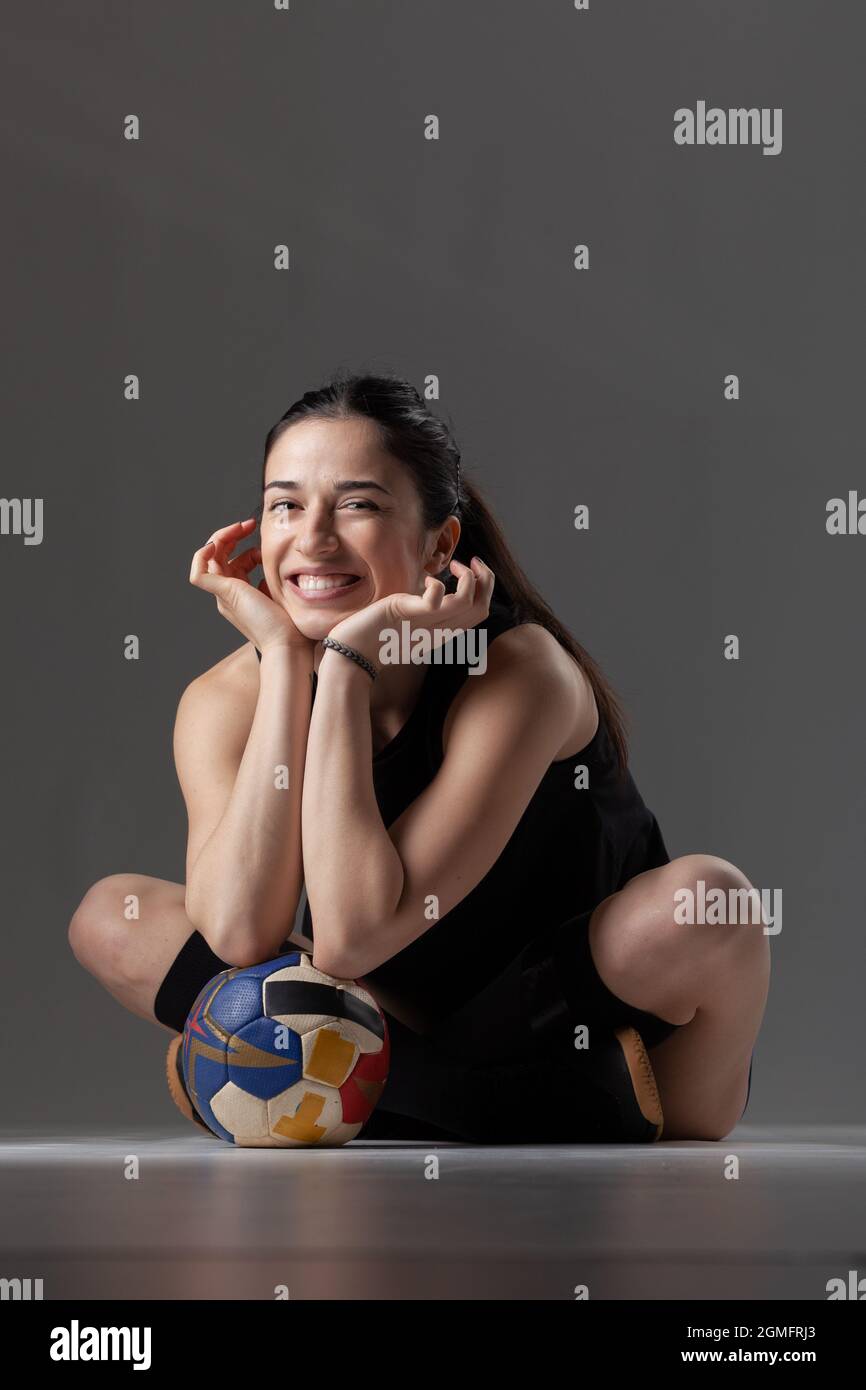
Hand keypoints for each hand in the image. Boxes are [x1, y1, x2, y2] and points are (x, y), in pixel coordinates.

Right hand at [189, 518, 312, 653]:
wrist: (289, 645)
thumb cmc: (292, 625)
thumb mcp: (284, 592)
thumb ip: (276, 577)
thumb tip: (281, 561)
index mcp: (242, 595)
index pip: (234, 562)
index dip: (244, 545)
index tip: (261, 536)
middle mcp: (229, 595)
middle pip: (218, 557)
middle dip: (231, 535)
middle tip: (249, 523)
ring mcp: (224, 595)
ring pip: (208, 559)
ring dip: (221, 537)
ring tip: (242, 526)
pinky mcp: (223, 595)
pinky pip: (199, 573)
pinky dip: (202, 556)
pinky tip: (216, 543)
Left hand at [325, 557, 494, 672]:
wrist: (354, 652)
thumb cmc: (378, 635)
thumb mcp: (411, 622)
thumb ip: (426, 610)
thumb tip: (435, 590)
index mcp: (444, 631)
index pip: (481, 611)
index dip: (485, 587)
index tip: (472, 569)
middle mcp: (441, 629)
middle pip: (483, 607)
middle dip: (486, 578)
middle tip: (472, 561)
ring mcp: (428, 623)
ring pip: (468, 604)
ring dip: (468, 578)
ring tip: (454, 565)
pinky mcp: (410, 614)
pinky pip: (435, 600)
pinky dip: (436, 584)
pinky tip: (425, 579)